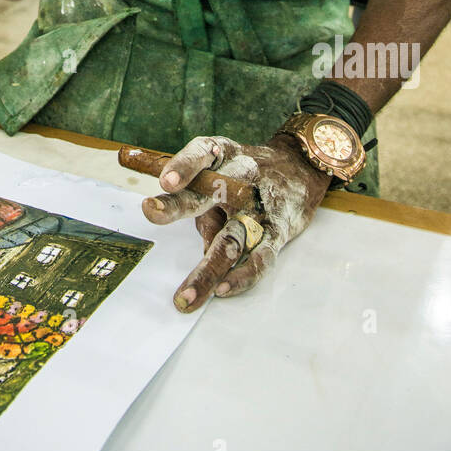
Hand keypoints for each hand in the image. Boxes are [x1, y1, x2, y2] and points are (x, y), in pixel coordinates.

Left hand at [141, 133, 329, 309]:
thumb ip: (199, 200)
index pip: (201, 153)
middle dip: (177, 205)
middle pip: (207, 193)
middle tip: (152, 212)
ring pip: (230, 240)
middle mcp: (240, 178)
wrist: (299, 167)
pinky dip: (242, 276)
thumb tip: (191, 239)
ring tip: (185, 296)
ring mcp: (258, 208)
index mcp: (221, 156)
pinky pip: (260, 258)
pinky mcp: (276, 232)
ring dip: (207, 270)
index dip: (184, 165)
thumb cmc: (245, 173)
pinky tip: (223, 289)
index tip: (165, 180)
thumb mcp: (219, 170)